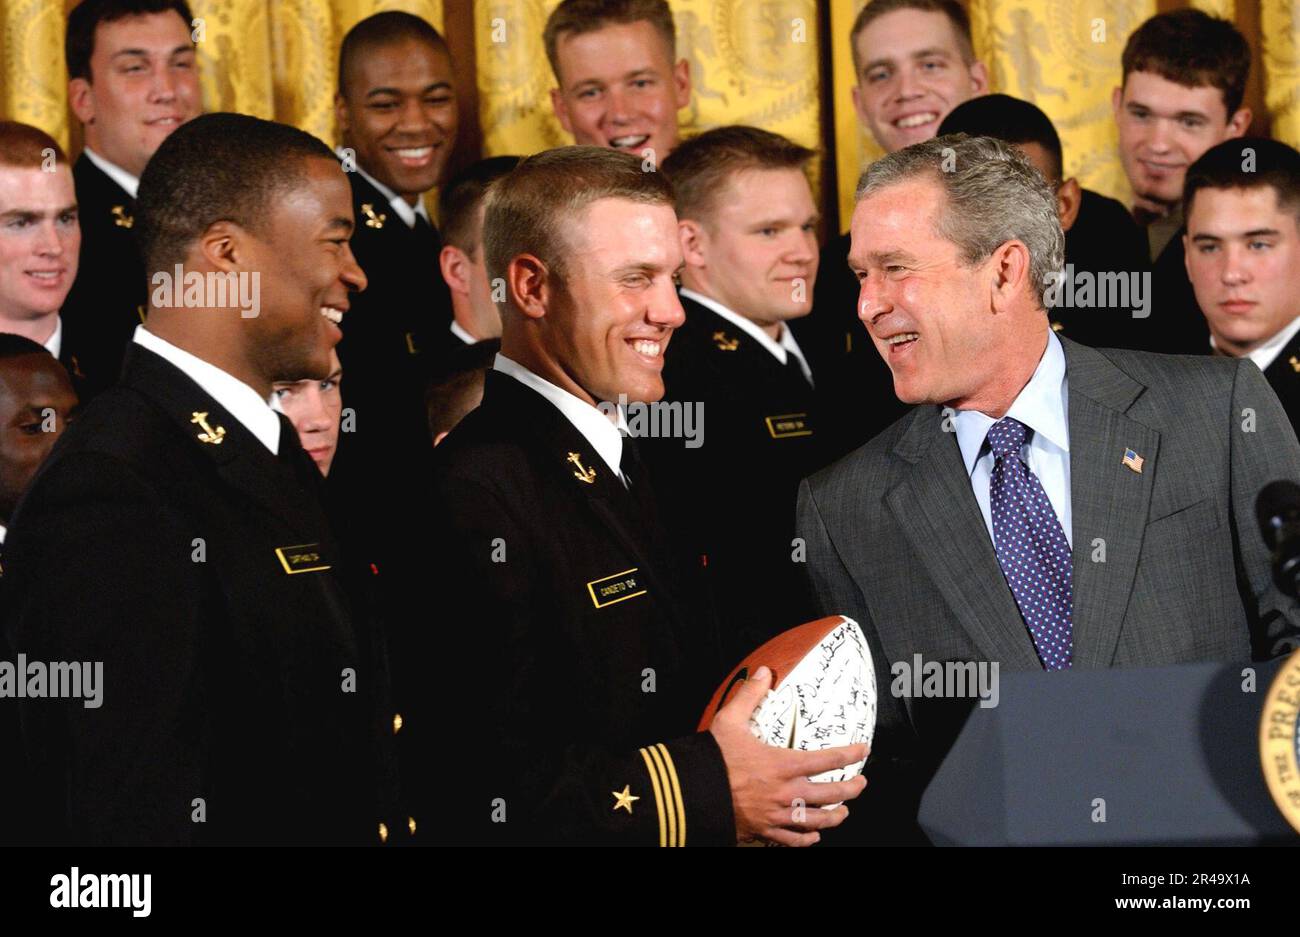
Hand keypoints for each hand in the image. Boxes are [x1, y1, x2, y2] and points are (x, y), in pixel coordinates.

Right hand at [709, 666, 867, 845]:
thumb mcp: (729, 720)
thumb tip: (762, 673)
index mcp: (783, 765)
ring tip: (844, 812)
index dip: (850, 754)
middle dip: (852, 789)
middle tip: (861, 783)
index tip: (863, 750)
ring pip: (817, 821)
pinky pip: (792, 840)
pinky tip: (813, 836)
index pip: (829, 760)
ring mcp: (777, 815)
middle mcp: (786, 793)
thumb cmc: (712, 758)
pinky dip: (807, 839)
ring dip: (836, 816)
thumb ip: (749, 696)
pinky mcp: (764, 831)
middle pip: (832, 794)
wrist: (692, 793)